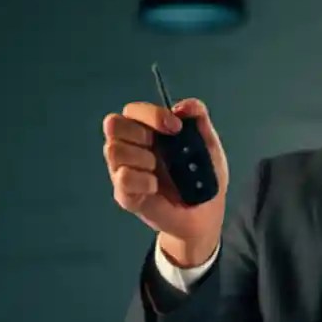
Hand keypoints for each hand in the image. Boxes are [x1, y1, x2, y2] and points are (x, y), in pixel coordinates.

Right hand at [102, 98, 228, 265]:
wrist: (205, 215)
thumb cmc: (203, 177)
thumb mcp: (208, 144)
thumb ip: (199, 118)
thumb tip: (182, 106)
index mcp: (148, 131)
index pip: (132, 110)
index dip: (151, 114)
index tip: (175, 128)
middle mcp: (131, 148)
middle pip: (113, 124)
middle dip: (141, 134)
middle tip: (161, 151)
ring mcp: (124, 171)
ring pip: (113, 150)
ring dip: (142, 158)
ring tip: (158, 172)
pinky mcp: (125, 195)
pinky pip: (122, 178)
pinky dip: (143, 180)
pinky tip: (155, 187)